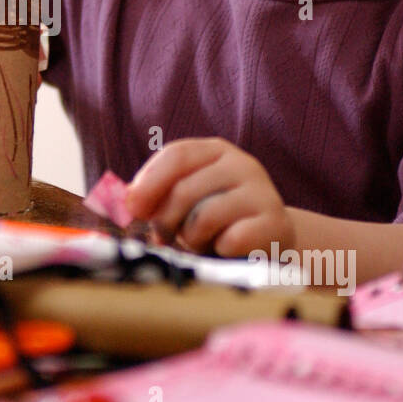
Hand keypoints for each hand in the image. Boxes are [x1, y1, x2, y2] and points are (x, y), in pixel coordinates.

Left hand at [124, 138, 293, 256]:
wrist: (270, 243)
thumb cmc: (216, 220)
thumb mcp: (186, 200)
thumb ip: (156, 196)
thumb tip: (126, 201)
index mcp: (216, 151)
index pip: (176, 155)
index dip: (149, 183)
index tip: (132, 209)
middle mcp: (243, 164)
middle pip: (185, 189)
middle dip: (166, 219)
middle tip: (166, 236)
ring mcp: (263, 192)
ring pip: (205, 217)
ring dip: (192, 238)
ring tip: (200, 242)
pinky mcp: (276, 224)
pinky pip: (231, 240)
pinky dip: (220, 250)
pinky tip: (226, 249)